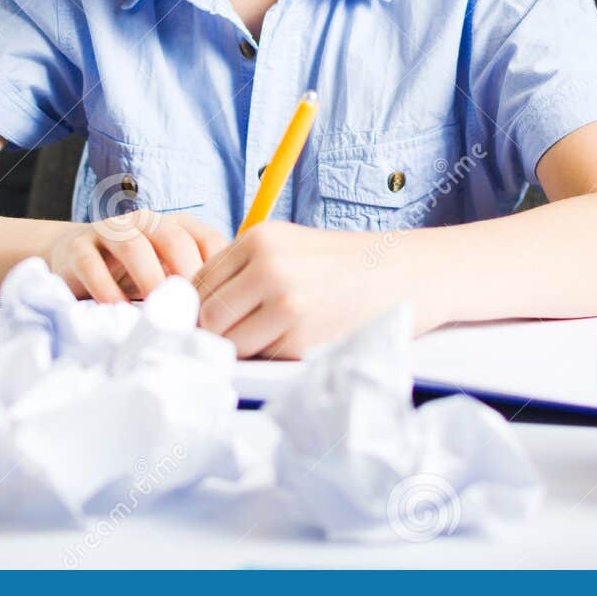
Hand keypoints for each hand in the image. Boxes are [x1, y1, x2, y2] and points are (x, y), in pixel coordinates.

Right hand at [47, 211, 226, 302]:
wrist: (74, 259)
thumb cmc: (134, 272)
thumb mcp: (168, 274)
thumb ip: (194, 285)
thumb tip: (229, 318)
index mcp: (175, 225)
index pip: (206, 238)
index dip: (216, 271)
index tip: (219, 305)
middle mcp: (145, 221)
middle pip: (173, 238)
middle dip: (186, 274)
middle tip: (193, 310)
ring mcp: (110, 231)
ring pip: (133, 246)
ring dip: (149, 280)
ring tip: (159, 311)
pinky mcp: (78, 247)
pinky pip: (91, 264)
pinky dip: (105, 288)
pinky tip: (117, 310)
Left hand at [193, 221, 404, 357]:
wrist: (402, 275)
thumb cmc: (342, 264)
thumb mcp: (288, 246)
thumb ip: (243, 268)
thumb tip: (194, 307)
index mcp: (259, 239)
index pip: (199, 281)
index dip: (201, 304)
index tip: (215, 315)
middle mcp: (267, 267)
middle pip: (207, 314)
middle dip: (217, 329)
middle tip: (240, 331)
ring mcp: (284, 303)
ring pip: (228, 340)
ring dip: (242, 345)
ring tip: (272, 334)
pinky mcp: (300, 338)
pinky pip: (261, 356)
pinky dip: (271, 354)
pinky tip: (296, 338)